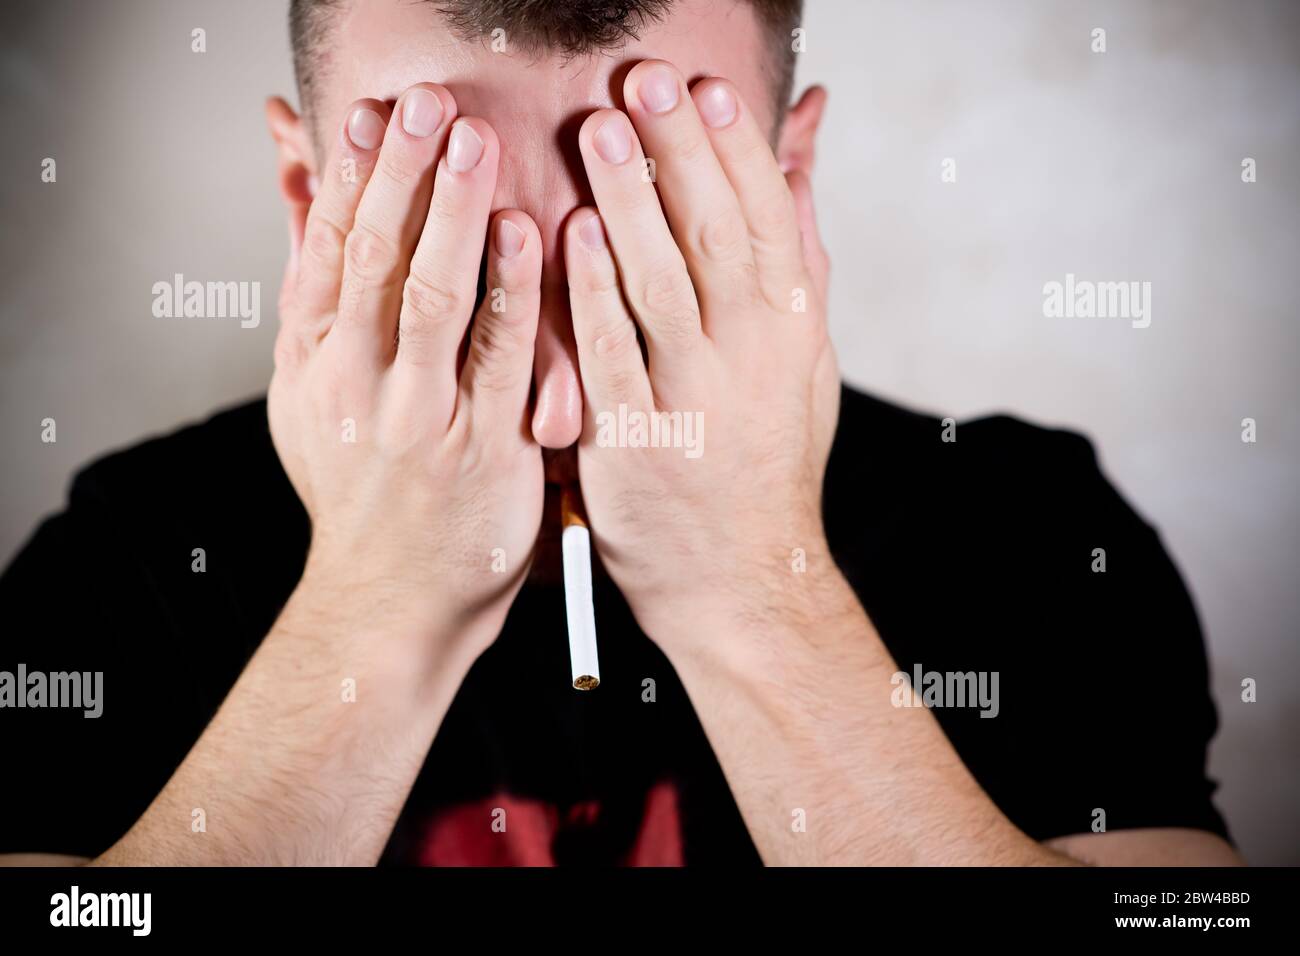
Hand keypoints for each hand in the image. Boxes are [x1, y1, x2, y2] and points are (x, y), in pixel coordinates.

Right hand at [269, 83, 543, 650]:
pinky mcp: (482, 447)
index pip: (327, 250)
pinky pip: (498, 356)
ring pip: (430, 296)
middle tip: (425, 101)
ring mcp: (418, 415)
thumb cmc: (358, 491)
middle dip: (400, 172)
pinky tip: (527, 232)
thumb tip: (298, 182)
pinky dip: (510, 290)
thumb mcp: (310, 387)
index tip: (371, 114)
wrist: (388, 603)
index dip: (350, 175)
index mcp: (314, 360)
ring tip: (472, 140)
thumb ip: (313, 282)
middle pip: (374, 258)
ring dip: (452, 212)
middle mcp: (356, 381)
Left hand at [562, 61, 838, 650]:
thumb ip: (795, 246)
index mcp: (794, 329)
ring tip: (601, 131)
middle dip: (679, 152)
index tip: (704, 88)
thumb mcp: (805, 354)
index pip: (766, 220)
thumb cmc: (768, 459)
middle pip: (715, 236)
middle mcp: (751, 356)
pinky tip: (570, 236)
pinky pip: (613, 357)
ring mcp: (694, 399)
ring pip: (662, 285)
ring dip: (630, 204)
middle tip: (645, 81)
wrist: (743, 579)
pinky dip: (592, 295)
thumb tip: (802, 140)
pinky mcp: (637, 442)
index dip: (734, 148)